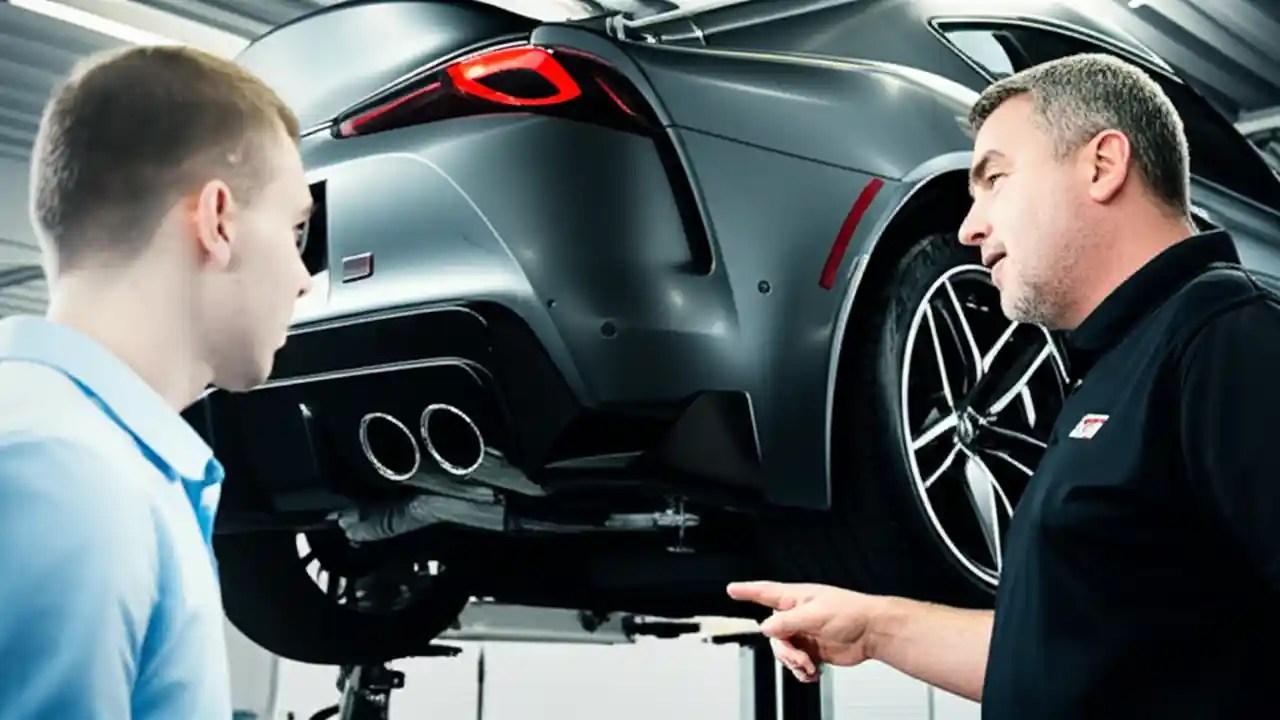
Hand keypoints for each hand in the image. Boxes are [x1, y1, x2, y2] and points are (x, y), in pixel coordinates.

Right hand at [727, 580, 884, 682]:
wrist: (871, 633)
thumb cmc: (850, 612)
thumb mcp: (814, 614)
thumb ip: (787, 622)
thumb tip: (766, 627)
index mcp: (795, 598)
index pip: (765, 592)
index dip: (747, 591)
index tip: (732, 589)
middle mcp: (797, 615)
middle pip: (773, 634)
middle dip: (784, 650)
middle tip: (799, 658)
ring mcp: (804, 633)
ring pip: (783, 652)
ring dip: (794, 663)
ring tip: (809, 667)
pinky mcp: (812, 650)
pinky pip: (797, 663)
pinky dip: (802, 672)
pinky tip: (812, 673)